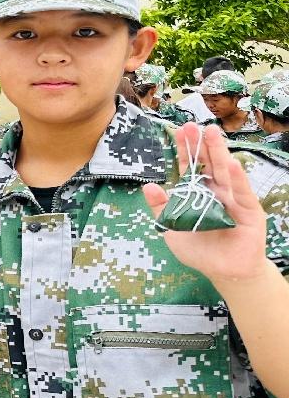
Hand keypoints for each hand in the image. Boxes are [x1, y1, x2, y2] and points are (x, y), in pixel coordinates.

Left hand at [143, 123, 272, 285]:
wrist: (225, 272)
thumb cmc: (199, 250)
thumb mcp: (173, 228)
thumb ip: (161, 208)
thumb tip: (148, 186)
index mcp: (198, 194)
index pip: (190, 168)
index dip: (184, 150)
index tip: (178, 131)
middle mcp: (216, 192)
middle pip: (207, 164)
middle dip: (200, 145)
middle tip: (193, 125)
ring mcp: (233, 199)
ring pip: (225, 172)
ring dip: (219, 152)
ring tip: (212, 133)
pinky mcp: (249, 211)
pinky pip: (242, 193)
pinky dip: (237, 178)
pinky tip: (231, 163)